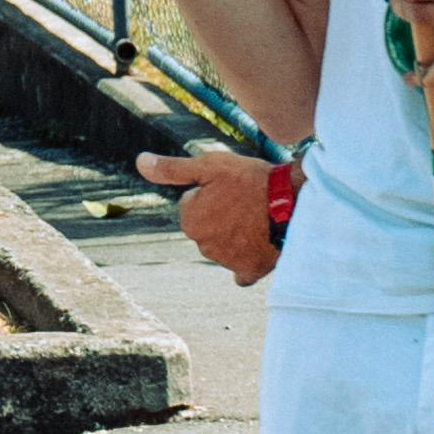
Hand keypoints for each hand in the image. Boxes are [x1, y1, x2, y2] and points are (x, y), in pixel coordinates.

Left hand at [138, 142, 285, 286]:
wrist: (292, 205)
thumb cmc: (251, 181)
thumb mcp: (210, 166)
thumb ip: (172, 168)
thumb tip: (140, 162)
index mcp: (190, 220)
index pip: (194, 203)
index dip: (212, 191)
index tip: (231, 187)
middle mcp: (203, 245)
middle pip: (209, 225)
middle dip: (222, 214)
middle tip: (246, 201)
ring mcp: (226, 260)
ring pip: (226, 243)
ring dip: (237, 233)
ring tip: (260, 216)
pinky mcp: (249, 271)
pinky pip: (242, 268)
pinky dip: (248, 259)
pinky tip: (258, 247)